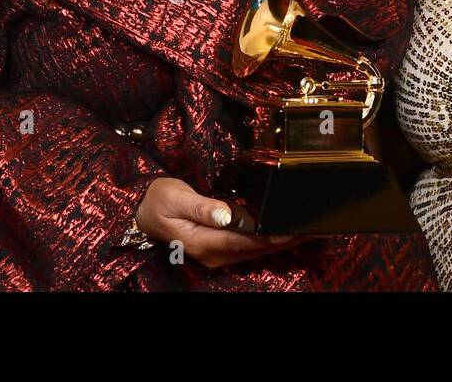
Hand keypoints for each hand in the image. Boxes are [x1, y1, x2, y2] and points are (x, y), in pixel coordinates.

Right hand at [133, 177, 313, 268]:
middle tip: (310, 230)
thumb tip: (226, 215)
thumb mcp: (176, 198)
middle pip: (254, 249)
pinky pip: (247, 247)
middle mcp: (212, 253)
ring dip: (278, 242)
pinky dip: (267, 240)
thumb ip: (203, 207)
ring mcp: (215, 253)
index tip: (290, 230)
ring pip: (253, 250)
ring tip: (304, 231)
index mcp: (202, 241)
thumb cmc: (157, 201)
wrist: (141, 211)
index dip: (268, 236)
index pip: (242, 241)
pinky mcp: (217, 248)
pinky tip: (282, 233)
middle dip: (283, 241)